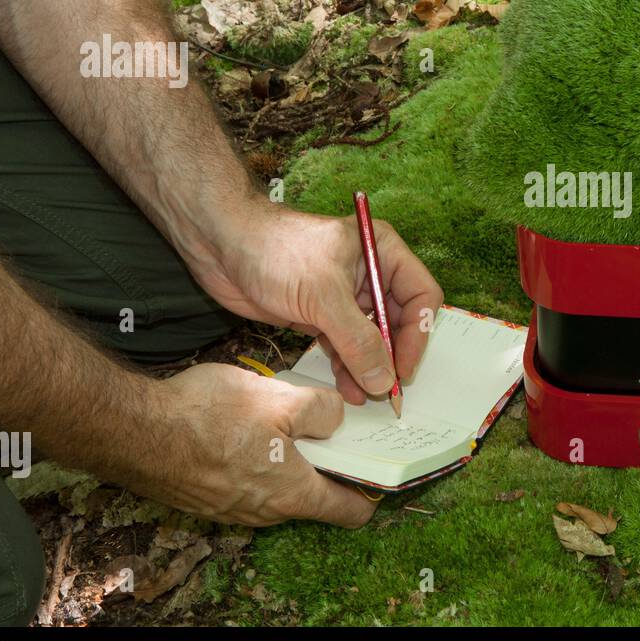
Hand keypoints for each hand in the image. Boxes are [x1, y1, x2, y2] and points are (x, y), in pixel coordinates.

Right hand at [134, 364, 377, 526]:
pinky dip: (257, 457)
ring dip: (289, 455)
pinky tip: (245, 423)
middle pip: (314, 494)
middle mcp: (265, 512)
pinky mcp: (207, 496)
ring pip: (278, 484)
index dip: (371, 490)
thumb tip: (337, 419)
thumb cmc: (207, 416)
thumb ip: (323, 411)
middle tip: (328, 422)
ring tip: (283, 415)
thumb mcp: (281, 399)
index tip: (377, 465)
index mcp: (293, 494)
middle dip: (326, 460)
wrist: (133, 430)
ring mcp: (232, 508)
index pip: (351, 512)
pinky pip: (247, 480)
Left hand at [193, 204, 442, 404]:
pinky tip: (347, 387)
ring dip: (369, 367)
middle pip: (398, 321)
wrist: (219, 246)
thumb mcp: (323, 295)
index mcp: (381, 250)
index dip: (418, 333)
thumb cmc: (273, 249)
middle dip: (392, 355)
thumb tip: (384, 379)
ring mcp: (344, 296)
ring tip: (363, 394)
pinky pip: (344, 347)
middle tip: (387, 388)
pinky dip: (347, 367)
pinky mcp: (320, 315)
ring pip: (370, 339)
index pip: (420, 295)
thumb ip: (358, 340)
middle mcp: (368, 272)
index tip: (403, 367)